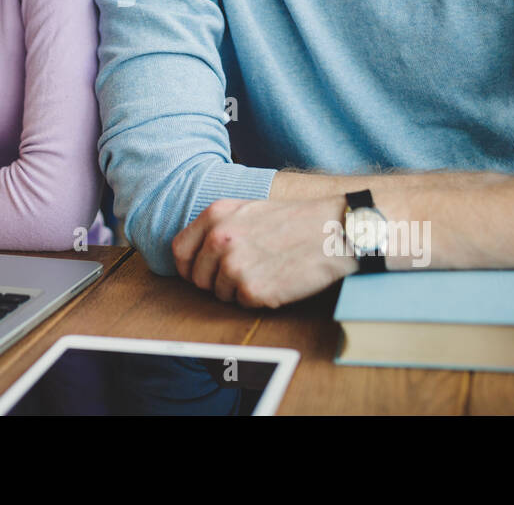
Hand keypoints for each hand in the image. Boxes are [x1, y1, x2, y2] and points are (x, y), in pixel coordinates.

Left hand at [171, 196, 354, 307]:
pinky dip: (259, 298)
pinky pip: (244, 304)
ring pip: (220, 294)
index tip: (201, 273)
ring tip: (267, 270)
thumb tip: (196, 253)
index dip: (189, 267)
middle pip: (198, 278)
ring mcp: (234, 265)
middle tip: (246, 272)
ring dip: (240, 290)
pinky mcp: (253, 290)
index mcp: (215, 215)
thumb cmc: (295, 220)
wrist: (333, 230)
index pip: (180, 251)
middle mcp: (219, 239)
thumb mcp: (247, 209)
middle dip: (216, 282)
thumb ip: (218, 227)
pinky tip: (277, 280)